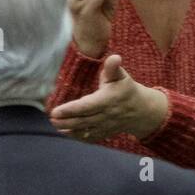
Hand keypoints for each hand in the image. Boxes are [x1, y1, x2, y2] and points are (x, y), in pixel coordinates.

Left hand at [50, 54, 167, 141]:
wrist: (143, 110)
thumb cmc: (127, 89)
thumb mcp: (122, 76)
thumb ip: (113, 68)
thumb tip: (114, 57)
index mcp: (109, 100)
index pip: (86, 106)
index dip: (70, 109)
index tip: (55, 111)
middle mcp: (107, 115)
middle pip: (83, 120)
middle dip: (66, 121)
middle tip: (51, 118)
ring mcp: (106, 126)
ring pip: (85, 130)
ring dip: (69, 129)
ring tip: (55, 124)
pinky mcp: (106, 132)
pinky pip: (91, 137)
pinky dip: (78, 136)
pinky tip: (66, 132)